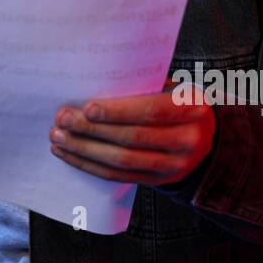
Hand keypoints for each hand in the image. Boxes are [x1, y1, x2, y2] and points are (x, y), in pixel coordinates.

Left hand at [49, 82, 214, 186]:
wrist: (204, 138)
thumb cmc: (178, 102)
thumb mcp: (172, 87)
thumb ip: (143, 85)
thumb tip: (95, 81)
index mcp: (192, 109)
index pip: (151, 111)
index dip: (118, 111)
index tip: (87, 108)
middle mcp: (187, 141)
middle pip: (132, 138)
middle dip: (92, 130)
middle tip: (63, 119)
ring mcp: (173, 166)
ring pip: (122, 161)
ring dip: (85, 149)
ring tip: (59, 138)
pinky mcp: (157, 181)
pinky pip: (118, 176)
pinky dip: (90, 165)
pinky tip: (69, 154)